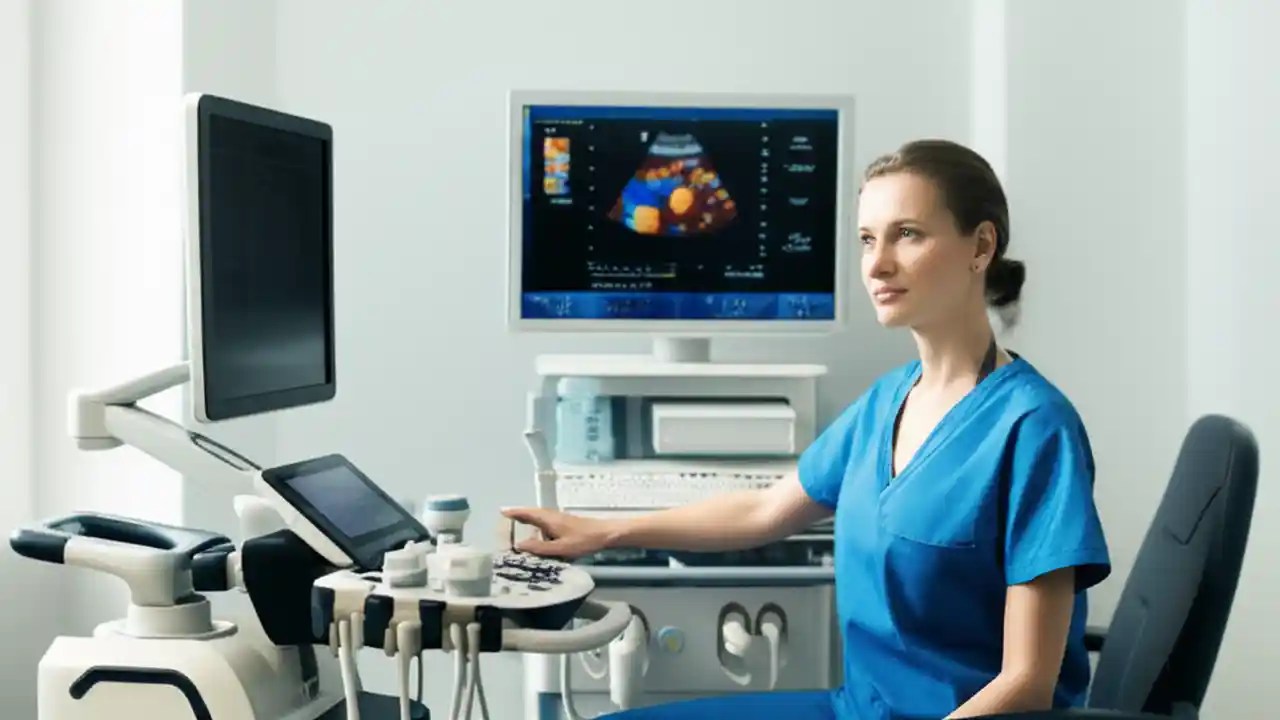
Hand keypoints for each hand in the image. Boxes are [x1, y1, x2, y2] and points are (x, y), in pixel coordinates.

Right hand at [500, 507, 614, 558]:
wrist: (605, 534)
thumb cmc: (583, 541)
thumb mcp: (560, 548)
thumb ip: (539, 548)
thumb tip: (518, 545)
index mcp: (549, 519)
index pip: (528, 513)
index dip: (515, 512)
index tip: (502, 512)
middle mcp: (552, 516)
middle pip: (532, 513)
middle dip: (519, 516)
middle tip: (506, 520)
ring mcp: (560, 518)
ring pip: (540, 517)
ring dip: (529, 520)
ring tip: (518, 528)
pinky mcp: (566, 523)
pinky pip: (546, 522)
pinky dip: (538, 526)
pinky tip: (539, 535)